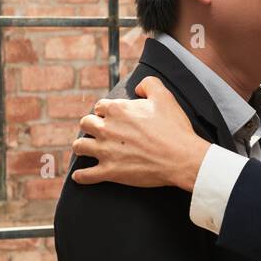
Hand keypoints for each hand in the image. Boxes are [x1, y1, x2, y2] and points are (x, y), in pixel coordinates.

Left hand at [70, 76, 208, 190]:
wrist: (181, 158)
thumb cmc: (174, 128)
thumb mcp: (164, 96)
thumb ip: (148, 84)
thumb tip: (137, 88)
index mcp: (117, 110)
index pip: (100, 106)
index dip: (105, 111)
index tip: (110, 116)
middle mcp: (106, 129)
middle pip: (85, 123)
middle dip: (90, 126)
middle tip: (97, 131)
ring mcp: (106, 151)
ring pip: (80, 147)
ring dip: (81, 147)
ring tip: (84, 149)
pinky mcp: (110, 171)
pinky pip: (86, 175)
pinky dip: (81, 176)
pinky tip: (80, 176)